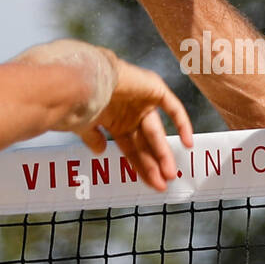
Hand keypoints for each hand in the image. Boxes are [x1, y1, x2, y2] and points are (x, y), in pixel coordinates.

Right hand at [75, 57, 194, 191]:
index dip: (141, 167)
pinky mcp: (153, 89)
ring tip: (170, 174)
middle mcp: (129, 113)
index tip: (151, 184)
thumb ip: (92, 138)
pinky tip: (188, 143)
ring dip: (163, 153)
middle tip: (163, 184)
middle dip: (153, 165)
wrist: (82, 79)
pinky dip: (182, 124)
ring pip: (156, 132)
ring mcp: (141, 101)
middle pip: (145, 145)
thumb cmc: (76, 100)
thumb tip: (100, 151)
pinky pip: (173, 108)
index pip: (131, 149)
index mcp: (113, 122)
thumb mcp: (82, 126)